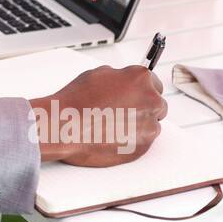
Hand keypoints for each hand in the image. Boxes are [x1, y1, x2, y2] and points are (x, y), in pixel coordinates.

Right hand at [29, 65, 166, 166]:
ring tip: (112, 124)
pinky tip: (112, 135)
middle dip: (143, 107)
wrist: (65, 127)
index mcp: (140, 78)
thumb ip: (118, 77)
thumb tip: (123, 82)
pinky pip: (143, 141)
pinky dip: (132, 139)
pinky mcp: (143, 146)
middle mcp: (150, 100)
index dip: (142, 89)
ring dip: (138, 124)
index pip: (154, 83)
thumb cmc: (76, 101)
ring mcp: (149, 125)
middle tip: (122, 111)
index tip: (135, 94)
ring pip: (151, 124)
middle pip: (157, 104)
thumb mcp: (97, 74)